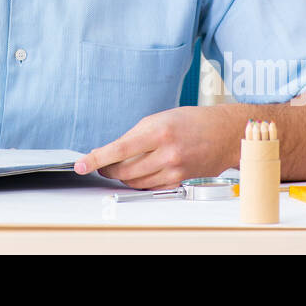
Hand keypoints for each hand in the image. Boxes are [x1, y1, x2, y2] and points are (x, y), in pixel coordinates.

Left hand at [72, 106, 233, 189]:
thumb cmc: (192, 121)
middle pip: (124, 170)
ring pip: (135, 181)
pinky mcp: (179, 180)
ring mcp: (174, 168)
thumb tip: (112, 152)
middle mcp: (166, 152)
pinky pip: (150, 186)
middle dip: (108, 169)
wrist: (224, 133)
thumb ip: (135, 136)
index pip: (118, 149)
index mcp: (158, 131)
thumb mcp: (159, 119)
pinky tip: (140, 171)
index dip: (96, 159)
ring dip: (122, 176)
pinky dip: (139, 181)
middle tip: (102, 165)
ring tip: (122, 166)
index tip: (81, 165)